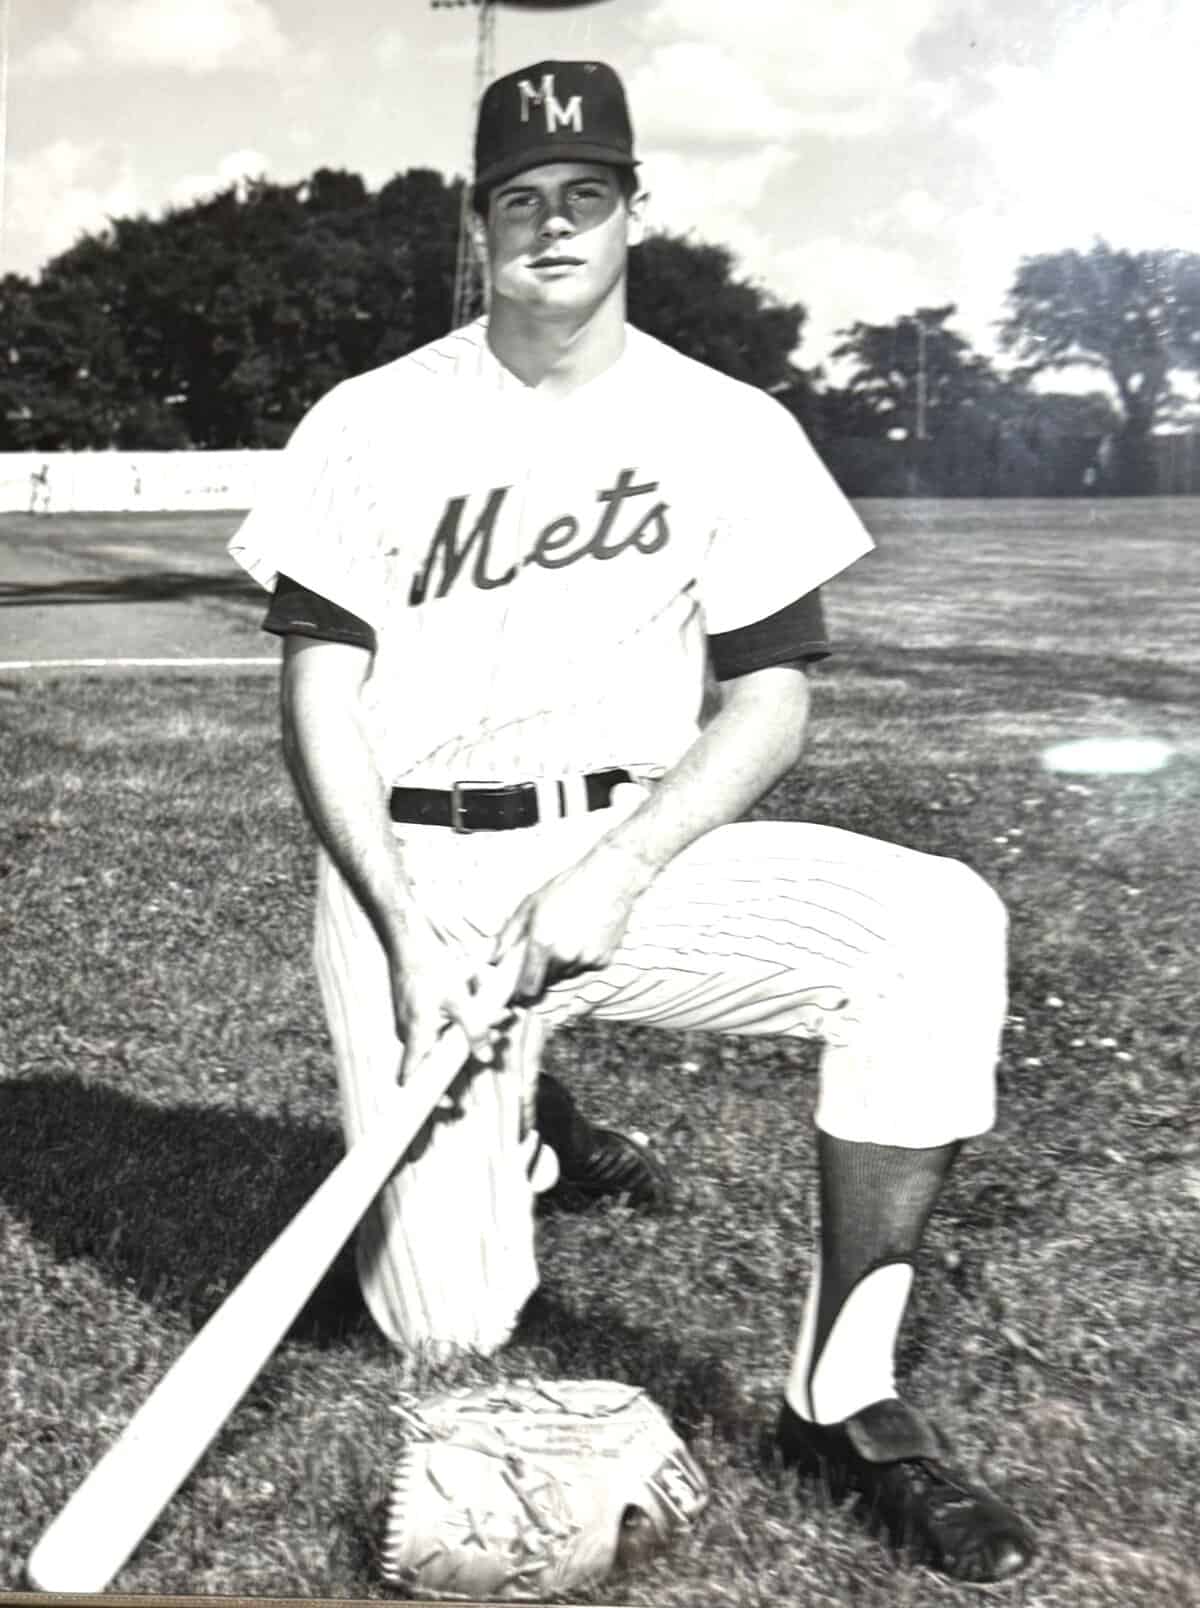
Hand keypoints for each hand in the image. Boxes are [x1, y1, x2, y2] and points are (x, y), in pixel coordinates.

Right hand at [387, 913, 510, 1082]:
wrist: (408, 940)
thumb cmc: (430, 967)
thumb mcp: (459, 998)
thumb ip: (474, 1028)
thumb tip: (486, 1057)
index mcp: (416, 1035)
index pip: (412, 1079)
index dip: (426, 1097)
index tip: (447, 1108)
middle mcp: (408, 1034)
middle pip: (426, 1067)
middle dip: (449, 1078)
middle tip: (473, 1085)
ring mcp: (408, 1023)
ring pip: (433, 1047)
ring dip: (456, 1051)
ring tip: (488, 1043)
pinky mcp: (414, 1012)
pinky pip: (433, 1032)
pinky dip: (452, 1033)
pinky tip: (476, 1019)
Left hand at [492, 842, 651, 1002]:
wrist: (609, 879)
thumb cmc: (566, 888)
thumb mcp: (530, 905)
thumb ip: (509, 935)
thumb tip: (492, 960)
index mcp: (543, 943)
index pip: (528, 987)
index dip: (521, 993)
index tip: (517, 993)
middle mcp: (564, 956)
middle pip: (547, 981)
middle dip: (542, 972)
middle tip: (547, 949)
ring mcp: (586, 960)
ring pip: (566, 976)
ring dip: (562, 966)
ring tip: (567, 938)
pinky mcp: (603, 961)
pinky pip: (584, 970)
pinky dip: (581, 960)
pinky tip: (584, 937)